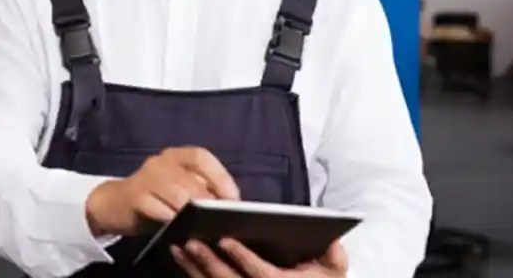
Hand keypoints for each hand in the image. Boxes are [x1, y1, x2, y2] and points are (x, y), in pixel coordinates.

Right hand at [84, 147, 240, 236]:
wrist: (114, 203)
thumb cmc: (154, 197)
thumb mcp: (177, 188)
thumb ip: (199, 188)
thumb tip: (228, 202)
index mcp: (176, 156)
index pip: (201, 157)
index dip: (220, 177)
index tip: (233, 199)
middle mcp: (161, 161)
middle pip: (191, 179)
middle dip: (207, 200)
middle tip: (218, 217)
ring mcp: (146, 177)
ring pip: (176, 194)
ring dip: (190, 210)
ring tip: (199, 223)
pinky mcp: (134, 196)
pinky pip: (156, 207)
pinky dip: (169, 217)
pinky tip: (177, 225)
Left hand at [171, 237, 347, 277]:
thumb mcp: (334, 271)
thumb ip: (334, 255)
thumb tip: (331, 238)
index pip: (261, 275)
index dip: (243, 258)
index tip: (226, 240)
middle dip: (209, 263)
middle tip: (191, 242)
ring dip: (194, 269)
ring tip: (178, 247)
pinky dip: (194, 275)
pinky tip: (181, 259)